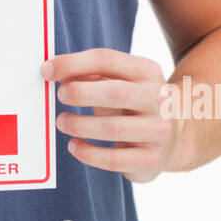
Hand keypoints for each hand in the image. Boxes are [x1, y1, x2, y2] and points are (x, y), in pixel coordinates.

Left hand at [40, 47, 178, 183]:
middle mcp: (158, 100)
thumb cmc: (132, 104)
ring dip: (79, 124)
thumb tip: (53, 72)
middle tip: (60, 96)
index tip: (46, 71)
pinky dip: (88, 153)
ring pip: (113, 128)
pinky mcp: (150, 160)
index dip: (72, 63)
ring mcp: (157, 131)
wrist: (174, 138)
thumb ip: (89, 74)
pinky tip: (74, 146)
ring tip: (62, 122)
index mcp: (147, 72)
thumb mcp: (118, 81)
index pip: (106, 60)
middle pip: (115, 92)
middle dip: (80, 93)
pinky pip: (114, 160)